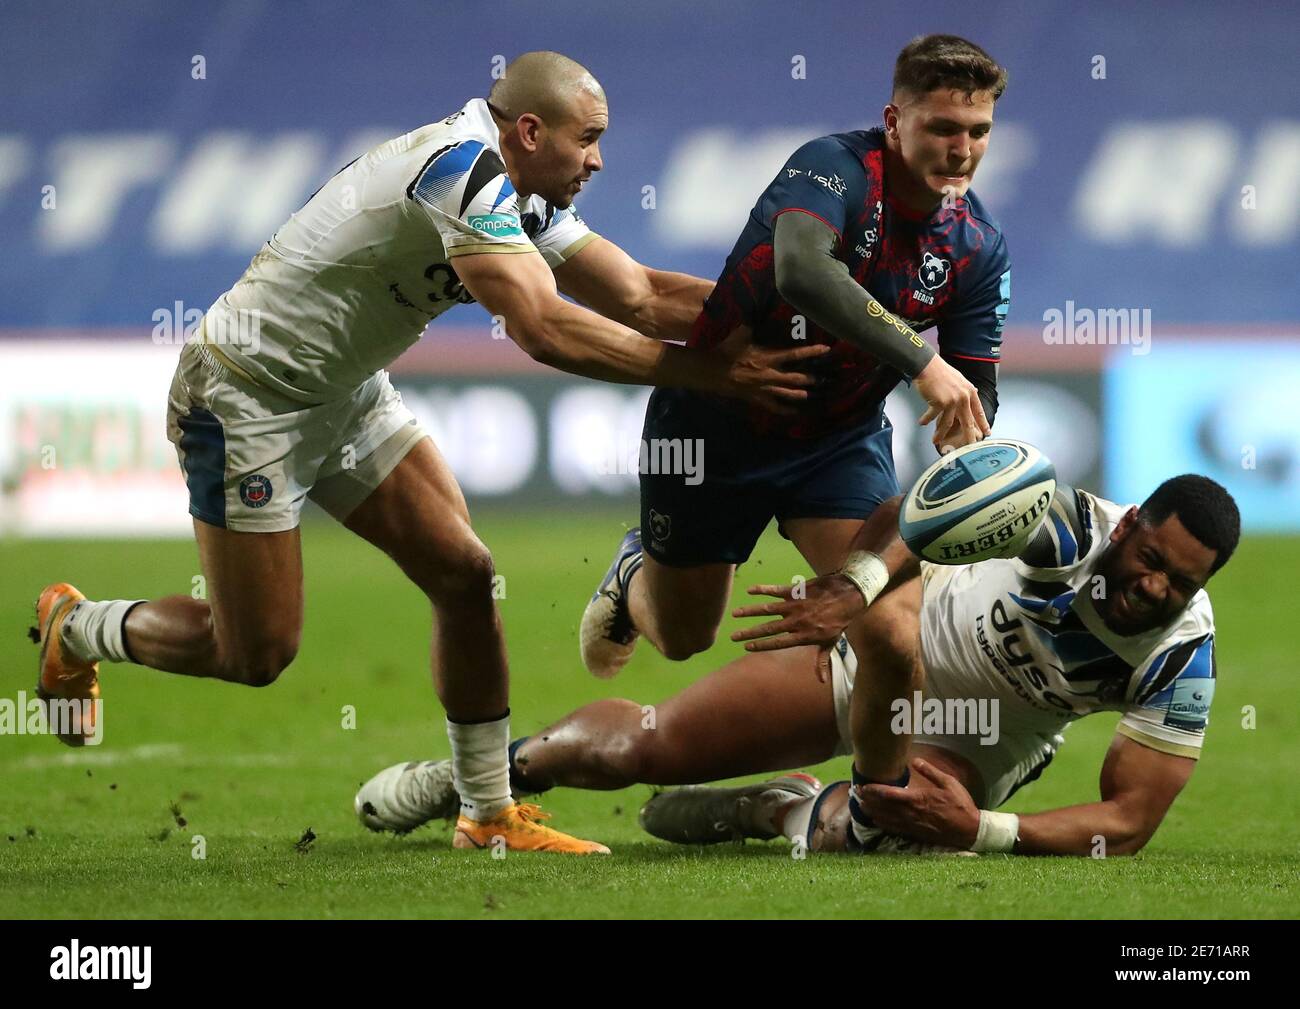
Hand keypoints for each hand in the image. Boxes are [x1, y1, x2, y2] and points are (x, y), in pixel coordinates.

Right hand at [706, 325, 829, 414]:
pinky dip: (784, 410)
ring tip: (811, 395)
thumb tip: (761, 306)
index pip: (795, 355)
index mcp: (768, 357)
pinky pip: (773, 406)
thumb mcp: (741, 332)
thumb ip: (755, 323)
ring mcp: (763, 389)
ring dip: (800, 394)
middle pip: (796, 378)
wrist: (710, 370)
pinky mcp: (756, 398)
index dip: (812, 352)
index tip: (826, 349)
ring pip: (787, 394)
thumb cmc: (725, 349)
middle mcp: (769, 375)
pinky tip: (794, 412)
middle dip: (810, 378)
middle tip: (823, 378)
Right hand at [730, 573, 865, 681]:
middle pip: (767, 628)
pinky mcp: (795, 591)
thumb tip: (820, 681)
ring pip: (767, 609)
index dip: (761, 645)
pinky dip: (762, 589)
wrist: (848, 595)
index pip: (778, 642)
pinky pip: (775, 590)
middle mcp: (796, 621)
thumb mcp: (831, 642)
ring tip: (735, 614)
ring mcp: (794, 605)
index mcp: (803, 636)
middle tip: (733, 636)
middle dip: (748, 632)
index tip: (746, 647)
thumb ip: (821, 661)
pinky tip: (750, 590)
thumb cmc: (839, 621)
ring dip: (750, 611)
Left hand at [856, 757, 980, 847]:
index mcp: (919, 799)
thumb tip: (915, 760)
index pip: (890, 794)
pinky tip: (876, 820)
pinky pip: (895, 829)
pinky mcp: (916, 834)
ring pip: (886, 819)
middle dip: (868, 800)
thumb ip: (930, 771)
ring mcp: (913, 825)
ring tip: (860, 805)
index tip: (863, 786)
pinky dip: (883, 824)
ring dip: (872, 812)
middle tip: (855, 793)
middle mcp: (912, 814)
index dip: (874, 790)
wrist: (970, 830)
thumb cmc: (961, 805)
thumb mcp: (949, 783)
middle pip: (883, 807)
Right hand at [913, 356, 989, 451]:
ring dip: (941, 433)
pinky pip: (933, 416)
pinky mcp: (940, 403)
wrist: (928, 366)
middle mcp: (963, 397)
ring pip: (948, 423)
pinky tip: (922, 423)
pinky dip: (926, 420)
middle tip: (970, 446)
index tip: (986, 432)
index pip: (978, 411)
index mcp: (970, 392)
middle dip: (969, 436)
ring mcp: (952, 401)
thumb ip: (964, 391)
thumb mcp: (959, 380)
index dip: (982, 423)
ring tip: (935, 440)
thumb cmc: (940, 371)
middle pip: (968, 421)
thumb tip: (967, 401)